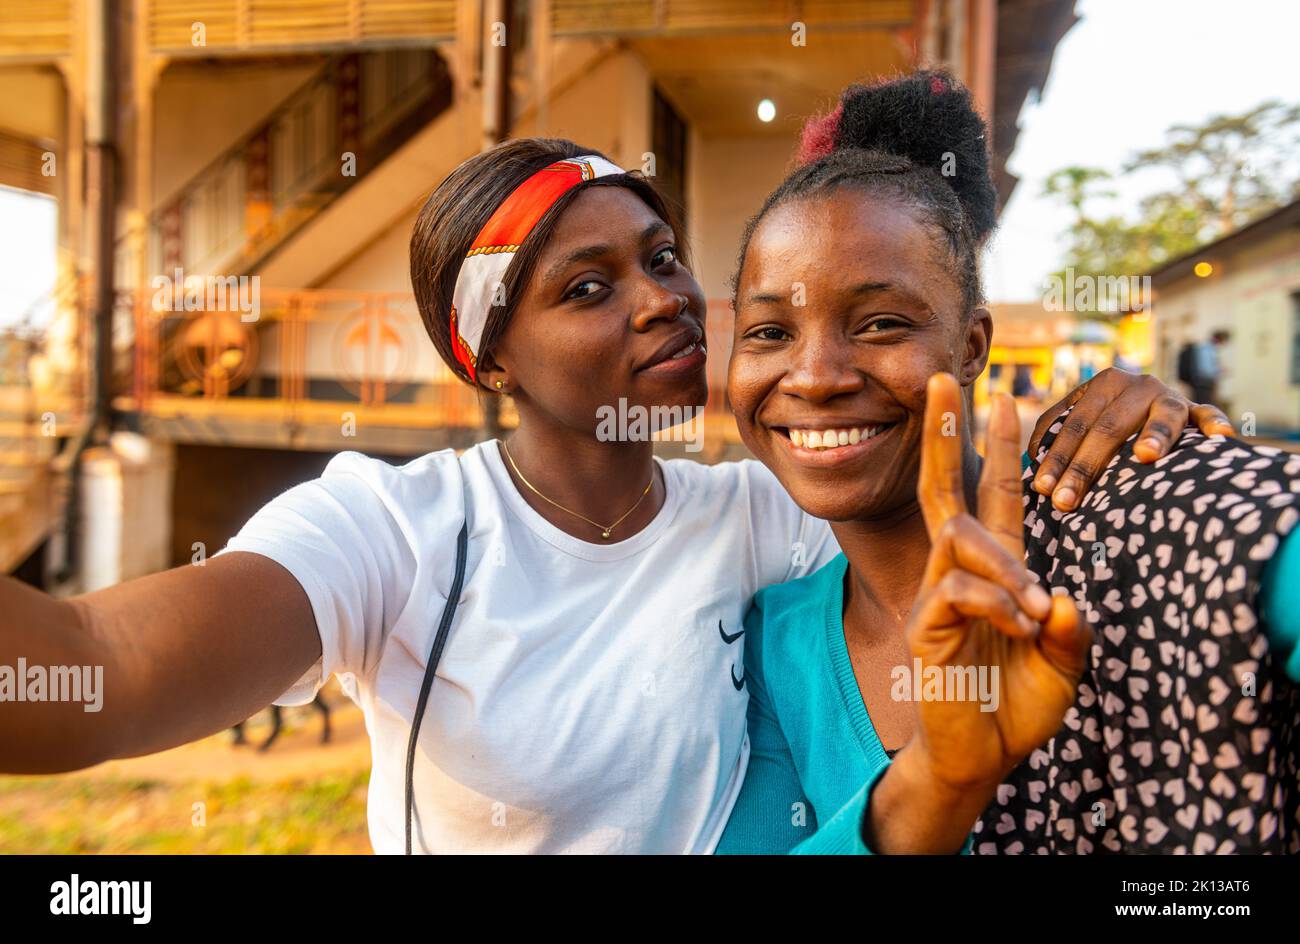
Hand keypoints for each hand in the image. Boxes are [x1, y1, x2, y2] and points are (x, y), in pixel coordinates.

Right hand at [909, 375, 1091, 793]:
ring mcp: (938, 596)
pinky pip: (958, 591)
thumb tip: (1062, 597)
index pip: (995, 496)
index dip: (1000, 447)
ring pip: (960, 540)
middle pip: (945, 489)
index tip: (1005, 395)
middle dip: (945, 434)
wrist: (982, 754)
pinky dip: (997, 603)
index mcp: (995, 570)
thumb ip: (1067, 631)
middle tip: (941, 379)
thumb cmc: (1016, 703)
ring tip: (1035, 609)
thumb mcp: (1062, 664)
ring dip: (1006, 566)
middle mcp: (960, 572)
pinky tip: (1019, 628)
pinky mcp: (925, 626)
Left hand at [1028, 367, 1232, 511]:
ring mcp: (1168, 396)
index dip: (1056, 457)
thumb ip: (1055, 439)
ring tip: (1144, 456)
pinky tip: (1219, 436)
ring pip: (1160, 416)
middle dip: (1084, 466)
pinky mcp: (1197, 410)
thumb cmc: (1103, 431)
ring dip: (1154, 435)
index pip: (1073, 424)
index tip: (1042, 488)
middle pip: (1107, 426)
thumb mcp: (1079, 426)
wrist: (1149, 413)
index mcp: (1100, 385)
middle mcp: (1135, 385)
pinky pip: (1207, 415)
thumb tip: (1025, 472)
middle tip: (1067, 500)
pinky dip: (1213, 423)